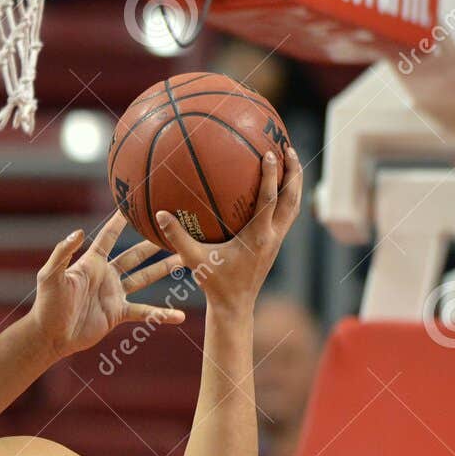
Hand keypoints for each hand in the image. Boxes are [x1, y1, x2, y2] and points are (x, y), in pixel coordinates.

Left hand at [28, 213, 187, 356]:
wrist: (50, 336)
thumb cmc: (47, 304)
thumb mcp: (51, 276)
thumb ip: (63, 253)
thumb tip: (79, 231)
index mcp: (91, 263)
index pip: (109, 236)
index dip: (120, 221)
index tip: (135, 203)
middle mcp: (106, 275)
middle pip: (135, 254)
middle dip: (153, 242)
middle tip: (174, 229)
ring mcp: (114, 294)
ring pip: (145, 278)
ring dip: (164, 269)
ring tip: (187, 259)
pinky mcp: (118, 313)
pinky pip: (144, 312)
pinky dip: (161, 315)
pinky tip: (180, 316)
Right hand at [155, 148, 301, 315]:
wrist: (235, 306)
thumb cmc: (214, 284)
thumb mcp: (193, 259)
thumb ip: (177, 237)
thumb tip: (160, 214)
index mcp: (257, 236)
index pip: (269, 199)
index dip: (270, 175)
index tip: (269, 153)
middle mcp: (272, 236)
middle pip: (291, 198)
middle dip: (293, 172)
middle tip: (289, 149)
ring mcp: (276, 240)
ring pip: (293, 206)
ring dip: (294, 184)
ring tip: (291, 162)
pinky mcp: (274, 244)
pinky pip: (286, 215)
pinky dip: (285, 198)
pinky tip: (277, 189)